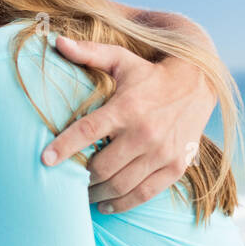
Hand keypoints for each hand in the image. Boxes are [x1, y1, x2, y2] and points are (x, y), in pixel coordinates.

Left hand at [40, 36, 215, 213]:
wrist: (199, 83)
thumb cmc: (149, 73)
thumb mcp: (120, 60)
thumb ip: (88, 53)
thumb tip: (56, 42)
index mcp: (126, 108)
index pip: (88, 131)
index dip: (64, 147)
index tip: (45, 160)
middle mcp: (145, 133)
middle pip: (102, 166)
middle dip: (80, 177)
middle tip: (66, 181)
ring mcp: (162, 153)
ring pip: (121, 184)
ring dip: (97, 193)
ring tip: (82, 194)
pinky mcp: (176, 167)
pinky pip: (144, 194)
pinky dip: (122, 203)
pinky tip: (106, 204)